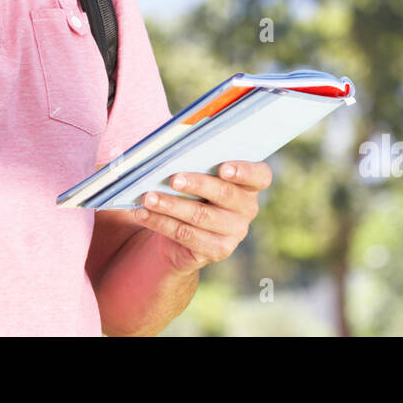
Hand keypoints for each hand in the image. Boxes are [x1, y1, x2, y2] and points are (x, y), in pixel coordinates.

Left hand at [134, 160, 272, 275]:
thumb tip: (158, 152)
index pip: (260, 176)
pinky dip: (160, 222)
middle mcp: (247, 209)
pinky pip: (186, 235)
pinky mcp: (217, 250)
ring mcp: (234, 232)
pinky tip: (142, 214)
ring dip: (171, 205)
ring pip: (201, 216)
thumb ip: (191, 163)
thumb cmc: (190, 193)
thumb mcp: (196, 176)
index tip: (223, 168)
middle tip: (173, 179)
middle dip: (197, 184)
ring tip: (148, 197)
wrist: (183, 234)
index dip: (245, 171)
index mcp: (248, 185)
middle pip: (225, 194)